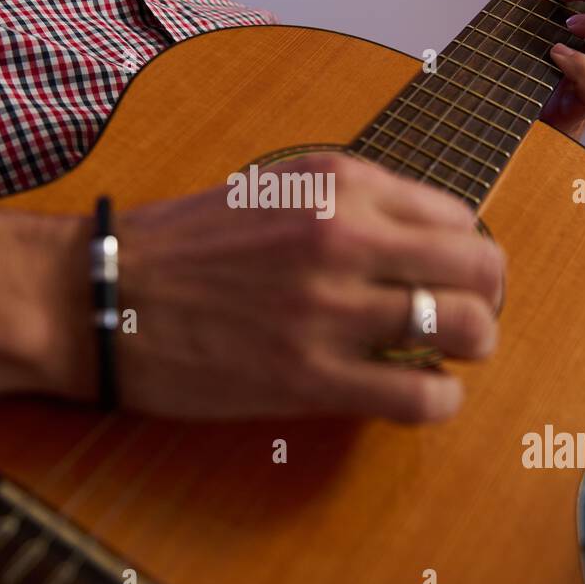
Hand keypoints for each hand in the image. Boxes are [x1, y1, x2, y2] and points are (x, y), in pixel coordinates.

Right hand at [109, 153, 504, 421]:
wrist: (98, 293)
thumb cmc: (179, 244)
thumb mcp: (272, 187)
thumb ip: (349, 203)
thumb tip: (422, 239)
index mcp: (337, 182)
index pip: (456, 212)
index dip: (464, 251)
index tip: (449, 275)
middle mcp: (344, 236)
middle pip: (479, 267)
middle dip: (486, 297)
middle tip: (467, 317)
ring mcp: (330, 308)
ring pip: (466, 330)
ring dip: (470, 348)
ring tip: (445, 357)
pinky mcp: (310, 377)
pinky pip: (422, 396)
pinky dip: (439, 401)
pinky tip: (420, 396)